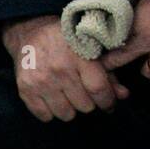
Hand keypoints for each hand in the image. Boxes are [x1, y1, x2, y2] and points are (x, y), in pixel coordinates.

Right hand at [1, 14, 128, 122]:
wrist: (31, 32)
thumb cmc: (67, 39)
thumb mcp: (91, 48)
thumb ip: (109, 73)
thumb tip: (124, 95)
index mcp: (80, 55)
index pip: (98, 88)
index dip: (107, 101)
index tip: (109, 105)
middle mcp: (60, 69)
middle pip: (84, 105)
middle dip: (89, 102)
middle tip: (86, 94)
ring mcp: (41, 81)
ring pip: (66, 114)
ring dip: (71, 108)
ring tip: (70, 95)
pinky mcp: (25, 89)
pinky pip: (45, 116)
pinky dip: (52, 112)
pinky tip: (55, 98)